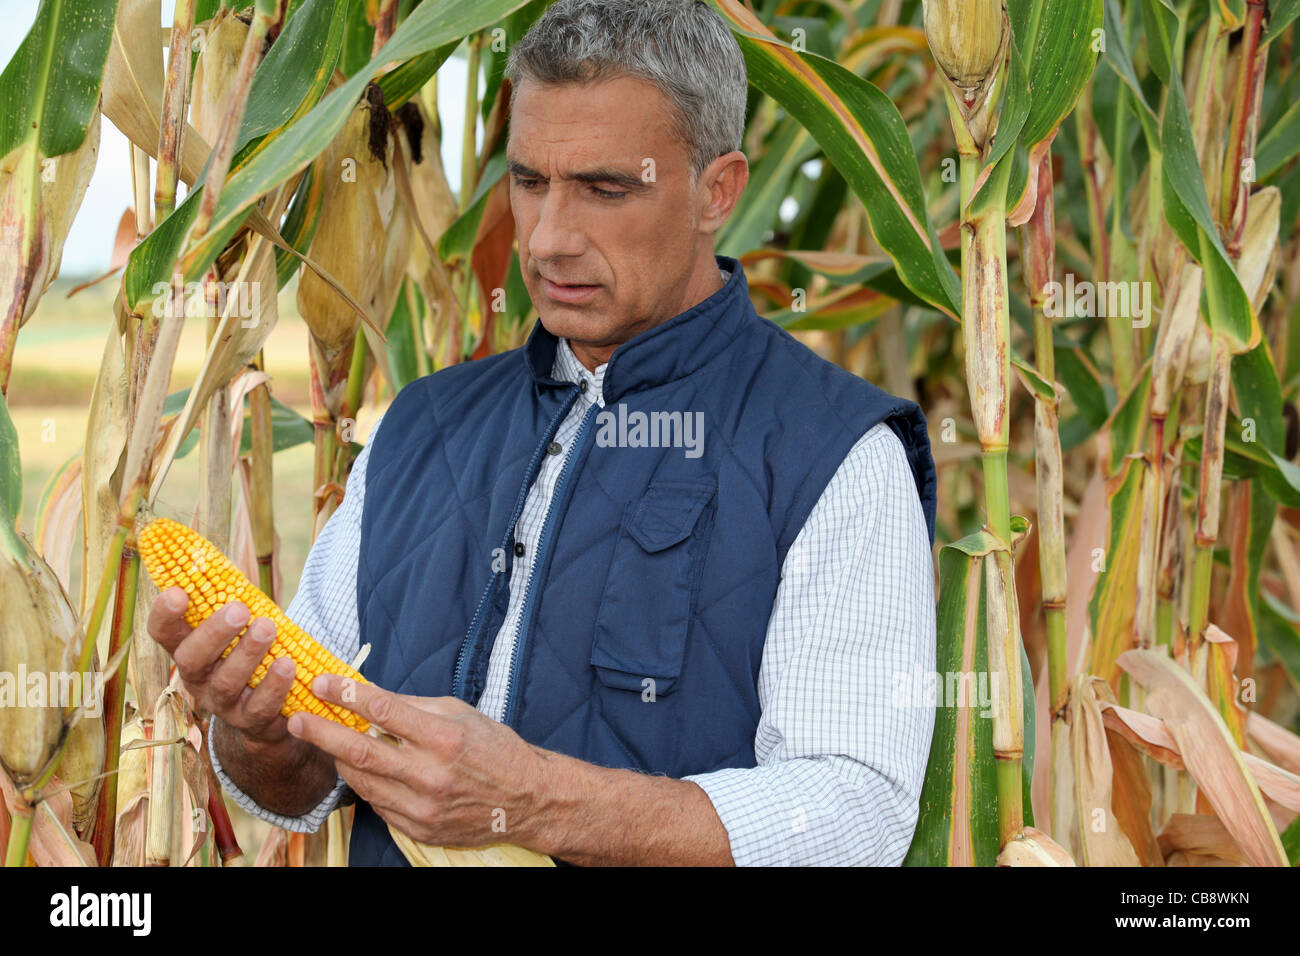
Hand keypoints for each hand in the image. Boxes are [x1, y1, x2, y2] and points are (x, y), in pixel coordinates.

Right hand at [145, 586, 296, 746]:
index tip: (177, 592)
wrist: (270, 709)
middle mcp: (198, 679)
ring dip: (247, 654)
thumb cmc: (251, 650)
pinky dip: (274, 687)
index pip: (163, 634)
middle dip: (213, 633)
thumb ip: (228, 594)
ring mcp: (224, 705)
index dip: (164, 615)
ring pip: (226, 683)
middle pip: (191, 660)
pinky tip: (288, 665)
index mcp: (189, 649)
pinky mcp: (253, 722)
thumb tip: (210, 551)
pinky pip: (260, 708)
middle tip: (239, 609)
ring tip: (269, 628)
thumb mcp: (239, 624)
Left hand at [286, 675, 548, 847]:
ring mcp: (422, 806)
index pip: (382, 709)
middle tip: (296, 718)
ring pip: (361, 781)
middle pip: (359, 751)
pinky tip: (368, 770)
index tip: (321, 682)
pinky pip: (378, 804)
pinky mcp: (418, 828)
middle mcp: (430, 773)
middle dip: (321, 733)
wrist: (526, 800)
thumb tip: (367, 696)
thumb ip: (412, 707)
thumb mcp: (459, 713)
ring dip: (341, 759)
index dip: (346, 694)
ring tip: (330, 743)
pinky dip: (367, 784)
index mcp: (443, 736)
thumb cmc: (495, 748)